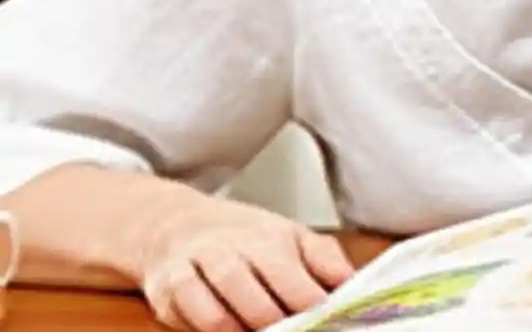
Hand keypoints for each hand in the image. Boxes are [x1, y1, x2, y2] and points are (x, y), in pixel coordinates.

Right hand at [128, 190, 354, 330]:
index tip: (326, 317)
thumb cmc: (246, 238)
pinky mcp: (166, 294)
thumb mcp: (292, 237)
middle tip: (296, 330)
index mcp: (265, 240)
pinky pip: (188, 322)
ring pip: (216, 317)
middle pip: (252, 299)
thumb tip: (351, 284)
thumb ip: (325, 260)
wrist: (179, 224)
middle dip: (275, 324)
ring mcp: (191, 274)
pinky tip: (231, 331)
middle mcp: (225, 253)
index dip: (308, 304)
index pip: (289, 277)